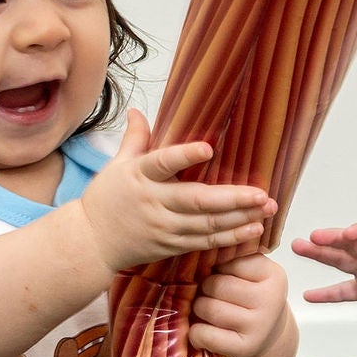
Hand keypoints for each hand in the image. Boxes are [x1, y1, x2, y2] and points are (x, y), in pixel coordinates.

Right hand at [82, 111, 275, 278]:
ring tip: (265, 209)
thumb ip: (134, 139)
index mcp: (139, 176)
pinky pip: (205, 242)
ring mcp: (165, 228)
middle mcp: (154, 202)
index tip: (207, 148)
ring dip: (239, 219)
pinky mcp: (172, 246)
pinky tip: (253, 230)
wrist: (91, 242)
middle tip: (261, 193)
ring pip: (207, 225)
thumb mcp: (116, 165)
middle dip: (232, 198)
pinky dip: (230, 238)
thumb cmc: (105, 199)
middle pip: (197, 201)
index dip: (184, 156)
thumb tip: (138, 111)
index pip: (162, 163)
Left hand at [190, 252, 290, 356]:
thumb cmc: (249, 299)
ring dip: (199, 310)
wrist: (266, 337)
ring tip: (208, 313)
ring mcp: (260, 325)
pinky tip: (205, 331)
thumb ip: (230, 257)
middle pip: (215, 284)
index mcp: (273, 274)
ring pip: (208, 308)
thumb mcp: (249, 273)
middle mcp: (271, 299)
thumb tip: (198, 255)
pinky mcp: (246, 348)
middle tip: (212, 297)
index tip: (224, 277)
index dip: (217, 269)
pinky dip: (196, 333)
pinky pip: (204, 334)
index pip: (228, 260)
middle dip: (205, 290)